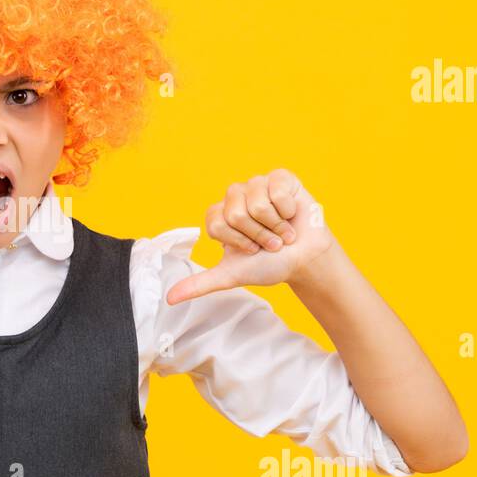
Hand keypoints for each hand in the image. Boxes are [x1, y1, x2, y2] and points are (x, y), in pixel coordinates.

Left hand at [165, 169, 334, 303]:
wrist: (305, 259)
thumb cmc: (269, 264)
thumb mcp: (231, 275)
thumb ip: (200, 284)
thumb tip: (170, 298)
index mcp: (220, 214)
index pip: (216, 224)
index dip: (237, 241)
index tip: (250, 249)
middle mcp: (235, 196)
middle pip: (236, 214)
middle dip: (258, 235)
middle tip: (269, 241)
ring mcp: (257, 184)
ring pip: (257, 204)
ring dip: (275, 226)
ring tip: (282, 231)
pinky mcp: (280, 178)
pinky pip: (277, 191)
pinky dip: (288, 210)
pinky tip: (291, 214)